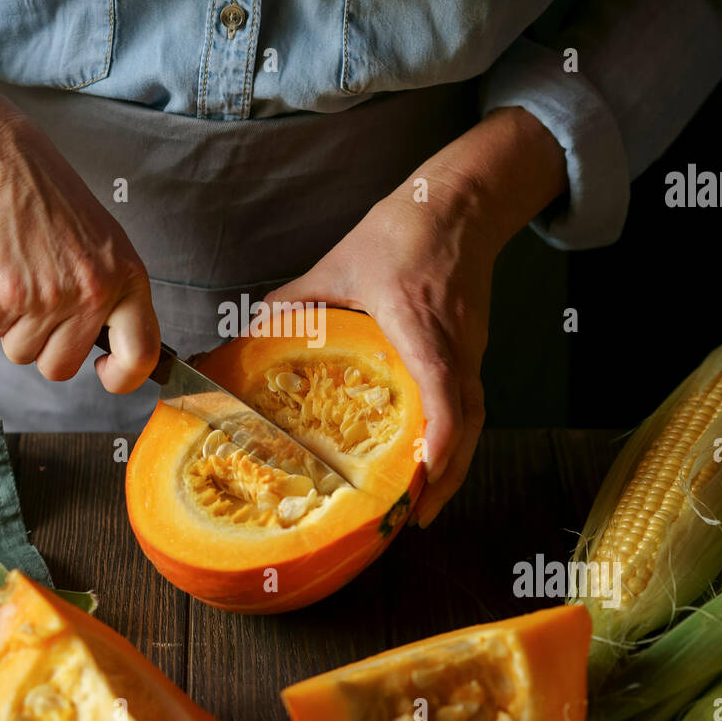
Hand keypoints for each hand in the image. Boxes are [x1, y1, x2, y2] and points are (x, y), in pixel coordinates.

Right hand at [0, 39, 158, 392]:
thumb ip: (112, 296)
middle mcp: (95, 292)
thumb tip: (114, 355)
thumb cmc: (51, 203)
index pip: (142, 356)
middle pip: (62, 368)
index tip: (102, 370)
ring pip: (22, 352)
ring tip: (18, 276)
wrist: (2, 162)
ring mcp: (52, 295)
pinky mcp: (8, 292)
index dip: (121, 377)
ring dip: (11, 324)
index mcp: (128, 279)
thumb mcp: (104, 245)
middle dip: (43, 346)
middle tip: (38, 305)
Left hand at [265, 107, 565, 526]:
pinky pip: (470, 402)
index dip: (440, 444)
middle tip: (415, 517)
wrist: (460, 202)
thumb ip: (293, 303)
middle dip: (448, 477)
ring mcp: (472, 348)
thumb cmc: (403, 230)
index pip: (446, 396)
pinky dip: (455, 437)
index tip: (424, 482)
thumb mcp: (337, 265)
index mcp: (421, 327)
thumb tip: (246, 336)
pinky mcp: (474, 347)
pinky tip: (430, 458)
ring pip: (475, 418)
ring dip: (454, 464)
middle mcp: (456, 346)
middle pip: (468, 424)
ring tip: (423, 502)